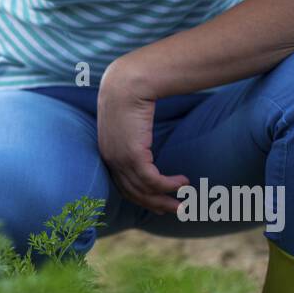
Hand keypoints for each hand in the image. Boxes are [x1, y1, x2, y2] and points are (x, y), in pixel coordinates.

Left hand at [97, 60, 188, 215]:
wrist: (128, 81)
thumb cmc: (132, 93)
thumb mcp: (131, 117)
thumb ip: (136, 130)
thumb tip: (147, 134)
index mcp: (108, 152)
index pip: (123, 185)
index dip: (142, 197)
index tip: (158, 204)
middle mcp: (111, 160)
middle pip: (133, 193)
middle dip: (156, 205)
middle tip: (177, 211)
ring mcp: (120, 160)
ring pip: (143, 191)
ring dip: (166, 198)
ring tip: (184, 201)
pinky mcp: (132, 156)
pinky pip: (151, 180)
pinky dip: (168, 185)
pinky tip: (182, 183)